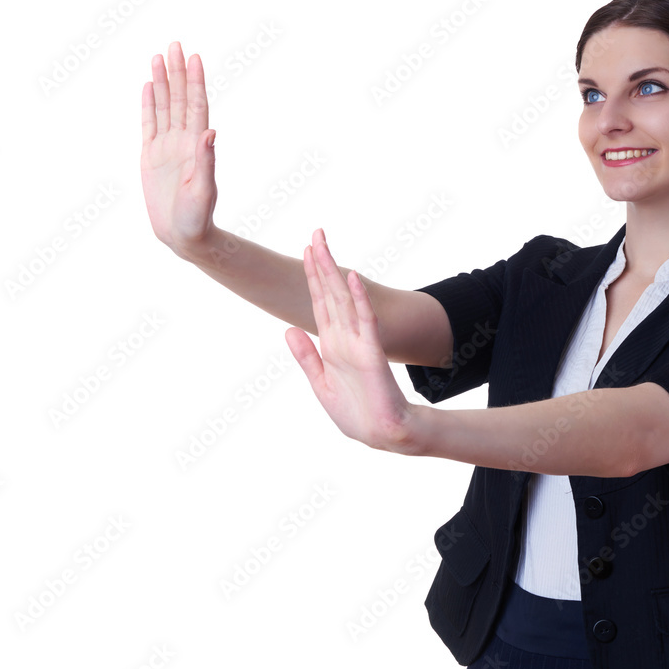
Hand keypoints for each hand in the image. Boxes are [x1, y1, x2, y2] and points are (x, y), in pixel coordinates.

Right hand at [140, 41, 218, 256]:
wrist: (183, 236)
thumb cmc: (197, 217)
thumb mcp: (203, 190)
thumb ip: (205, 161)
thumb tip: (209, 131)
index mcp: (197, 147)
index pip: (196, 106)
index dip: (195, 82)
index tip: (194, 57)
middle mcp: (183, 142)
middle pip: (179, 100)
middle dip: (178, 72)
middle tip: (175, 43)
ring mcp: (166, 147)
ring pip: (164, 107)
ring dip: (162, 82)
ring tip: (159, 56)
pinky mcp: (151, 156)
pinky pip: (148, 124)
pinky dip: (149, 105)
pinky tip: (149, 86)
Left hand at [285, 229, 421, 454]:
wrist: (382, 434)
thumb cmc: (356, 414)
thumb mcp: (320, 384)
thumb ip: (305, 356)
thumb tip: (287, 329)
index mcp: (331, 345)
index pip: (320, 304)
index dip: (313, 277)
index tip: (307, 251)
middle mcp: (344, 338)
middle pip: (330, 294)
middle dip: (321, 264)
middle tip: (315, 234)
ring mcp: (359, 343)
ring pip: (344, 300)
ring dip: (334, 273)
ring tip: (324, 246)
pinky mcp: (372, 353)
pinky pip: (364, 320)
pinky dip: (358, 299)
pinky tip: (350, 278)